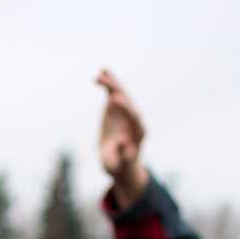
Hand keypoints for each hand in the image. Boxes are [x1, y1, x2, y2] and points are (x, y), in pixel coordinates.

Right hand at [95, 69, 148, 205]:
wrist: (122, 165)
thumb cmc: (120, 167)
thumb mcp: (120, 165)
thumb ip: (124, 155)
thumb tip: (124, 142)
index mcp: (139, 132)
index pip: (134, 117)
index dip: (125, 107)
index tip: (115, 99)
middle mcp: (135, 119)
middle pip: (128, 102)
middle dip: (118, 92)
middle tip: (105, 81)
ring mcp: (126, 112)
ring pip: (121, 94)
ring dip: (112, 84)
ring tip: (100, 74)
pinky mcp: (117, 109)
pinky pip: (114, 94)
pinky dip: (109, 84)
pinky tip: (102, 72)